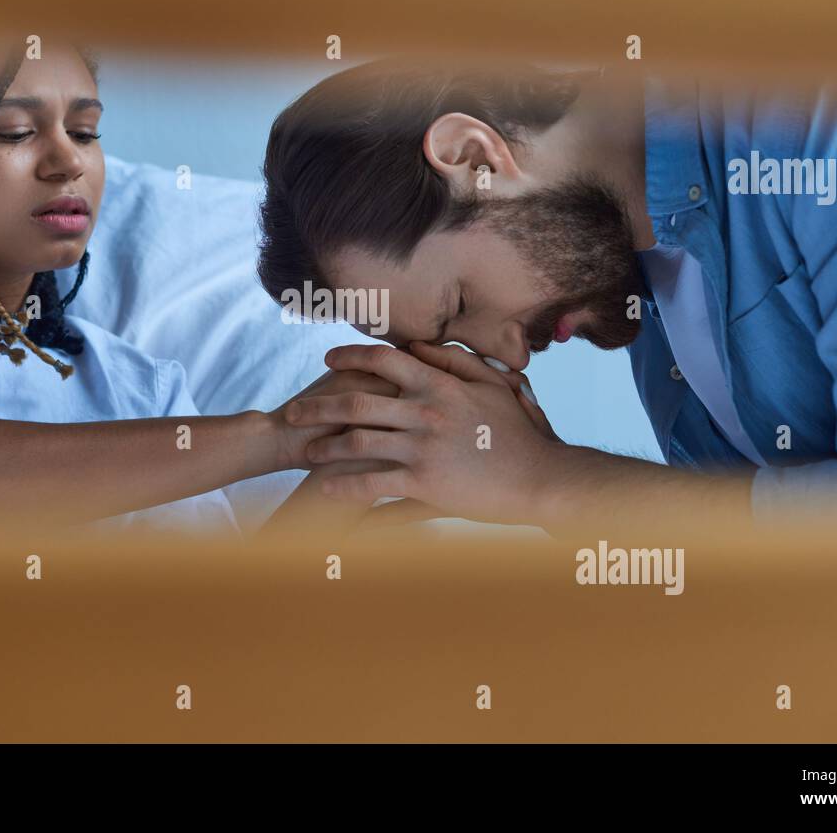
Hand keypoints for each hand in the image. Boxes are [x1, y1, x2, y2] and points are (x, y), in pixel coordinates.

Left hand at [285, 343, 561, 519]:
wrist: (544, 479)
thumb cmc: (524, 433)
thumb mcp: (495, 386)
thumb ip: (458, 362)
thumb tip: (423, 347)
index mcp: (441, 384)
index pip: (384, 359)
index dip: (350, 356)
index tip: (327, 359)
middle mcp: (425, 411)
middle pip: (356, 401)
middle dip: (318, 406)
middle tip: (292, 413)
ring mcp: (422, 447)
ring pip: (357, 442)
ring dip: (324, 447)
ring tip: (304, 452)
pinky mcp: (423, 482)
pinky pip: (372, 482)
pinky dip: (343, 484)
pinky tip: (324, 489)